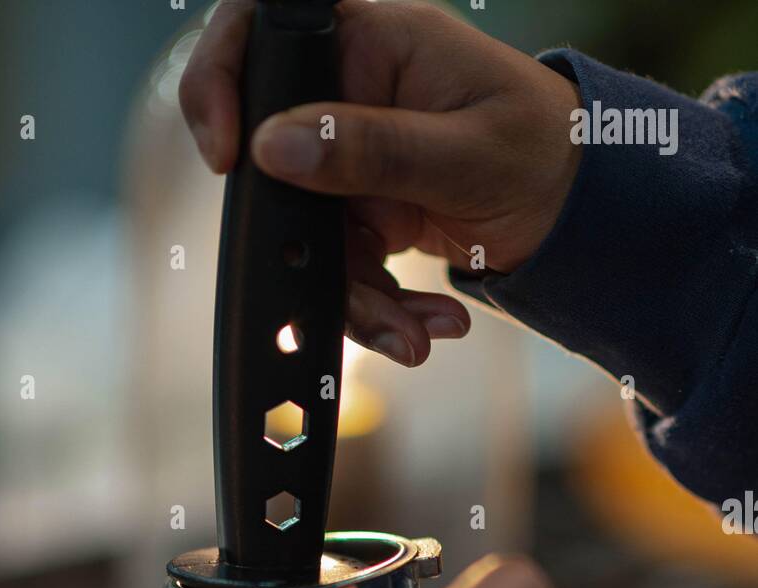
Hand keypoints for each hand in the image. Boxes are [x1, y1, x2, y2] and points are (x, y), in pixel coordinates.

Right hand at [181, 0, 581, 366]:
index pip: (260, 33)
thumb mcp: (463, 152)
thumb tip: (272, 147)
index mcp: (369, 42)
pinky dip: (379, 313)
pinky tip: (428, 327)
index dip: (220, 82)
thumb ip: (370, 148)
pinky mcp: (366, 218)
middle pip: (272, 166)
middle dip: (304, 248)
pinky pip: (341, 273)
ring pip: (306, 239)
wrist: (586, 214)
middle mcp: (349, 101)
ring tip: (416, 334)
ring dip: (357, 303)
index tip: (227, 156)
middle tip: (356, 293)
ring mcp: (354, 165)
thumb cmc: (550, 150)